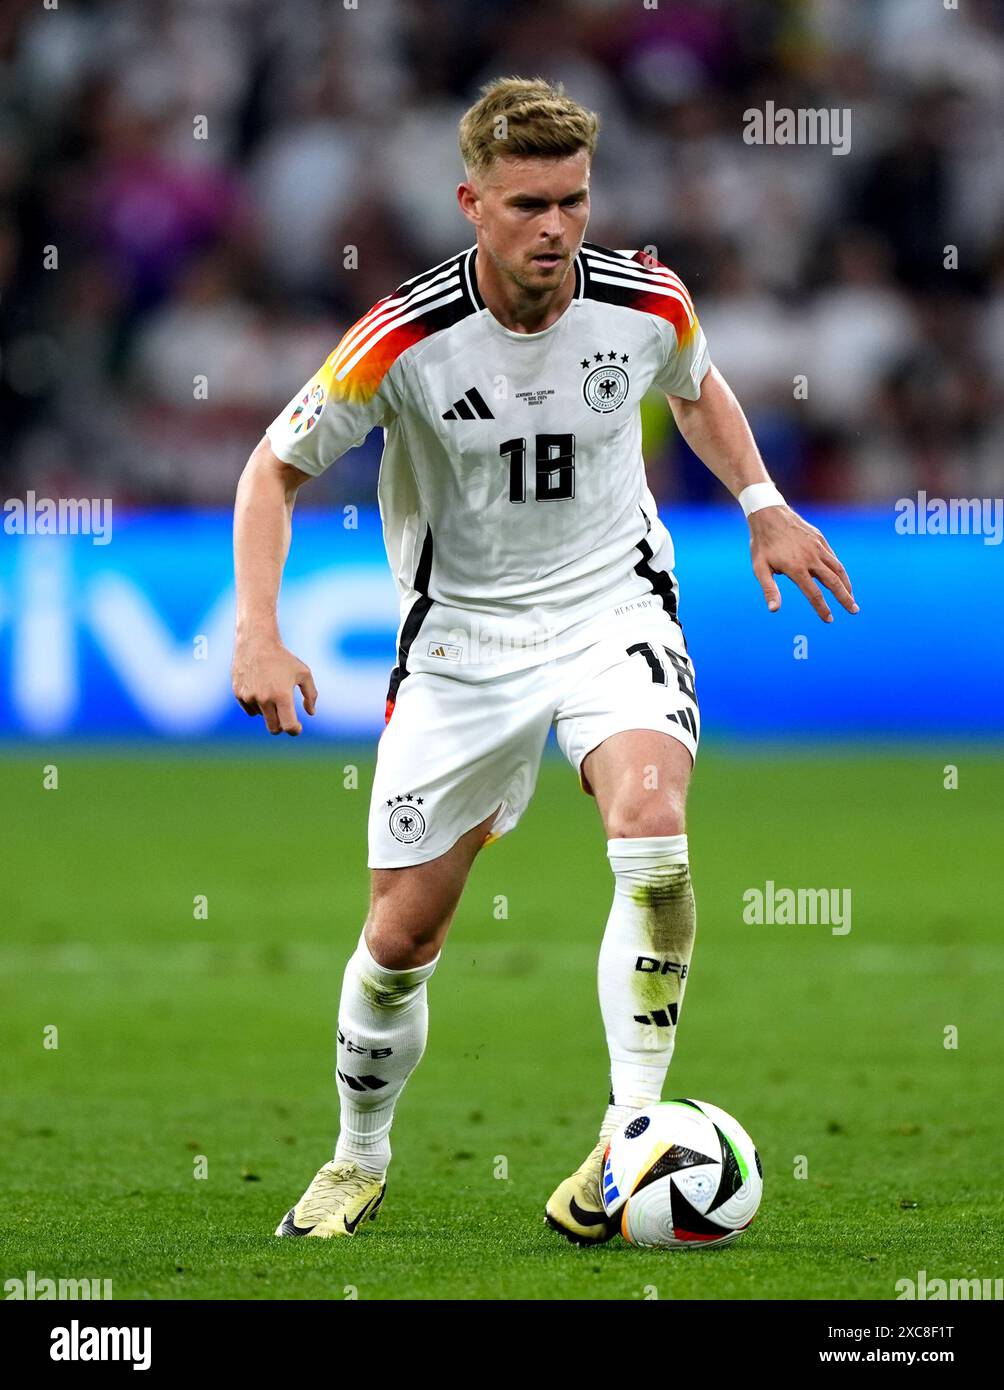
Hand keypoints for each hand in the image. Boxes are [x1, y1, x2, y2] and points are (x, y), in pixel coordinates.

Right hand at [231, 636, 316, 734]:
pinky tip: (261, 689)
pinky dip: (257, 705)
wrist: (256, 641)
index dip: (294, 730)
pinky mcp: (238, 694)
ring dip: (269, 711)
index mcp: (282, 696)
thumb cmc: (283, 657)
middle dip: (282, 727)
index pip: (288, 726)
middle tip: (287, 720)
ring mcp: (249, 697)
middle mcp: (264, 699)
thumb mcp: (303, 673)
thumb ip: (311, 694)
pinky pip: (250, 709)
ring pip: (262, 716)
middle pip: (274, 728)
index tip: (297, 728)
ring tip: (272, 690)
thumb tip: (310, 713)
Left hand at [749, 506, 858, 623]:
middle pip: (833, 582)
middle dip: (845, 598)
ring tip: (852, 597)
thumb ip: (769, 589)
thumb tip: (774, 610)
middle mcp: (811, 558)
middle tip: (854, 611)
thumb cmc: (762, 544)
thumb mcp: (760, 568)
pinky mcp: (820, 538)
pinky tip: (841, 578)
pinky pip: (833, 557)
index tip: (829, 619)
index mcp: (796, 568)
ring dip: (847, 585)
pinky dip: (839, 570)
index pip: (814, 594)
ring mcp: (817, 547)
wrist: (768, 514)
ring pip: (837, 569)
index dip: (822, 608)